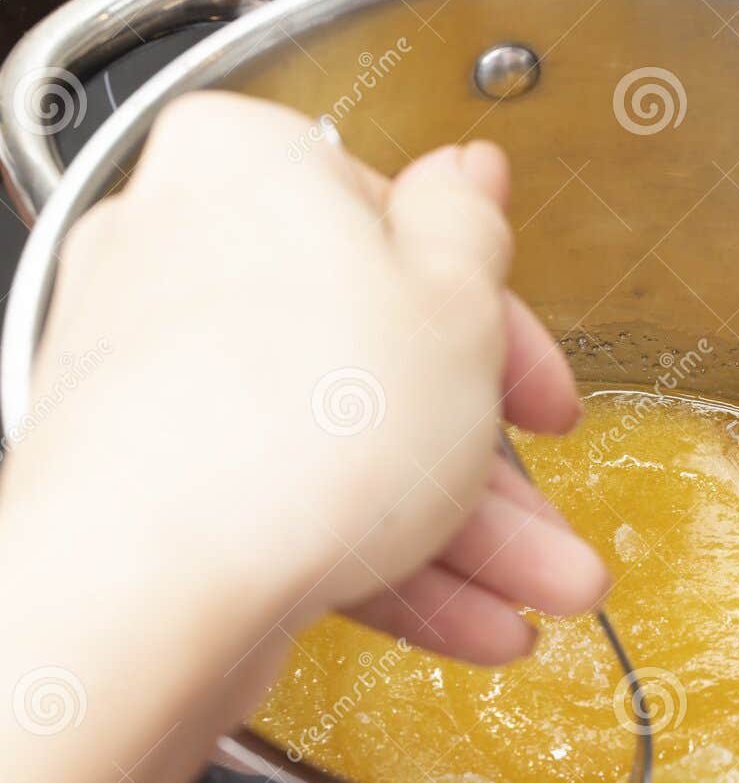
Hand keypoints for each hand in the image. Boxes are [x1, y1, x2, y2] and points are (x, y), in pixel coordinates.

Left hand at [6, 92, 606, 666]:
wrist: (147, 590)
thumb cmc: (291, 430)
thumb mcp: (453, 306)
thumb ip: (473, 230)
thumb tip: (470, 176)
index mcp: (250, 169)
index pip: (406, 233)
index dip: (500, 328)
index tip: (535, 384)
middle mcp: (188, 261)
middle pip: (384, 361)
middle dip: (491, 460)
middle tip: (547, 504)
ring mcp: (166, 381)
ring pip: (350, 449)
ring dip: (464, 530)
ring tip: (539, 586)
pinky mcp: (160, 482)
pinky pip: (298, 507)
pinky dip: (388, 558)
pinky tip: (467, 614)